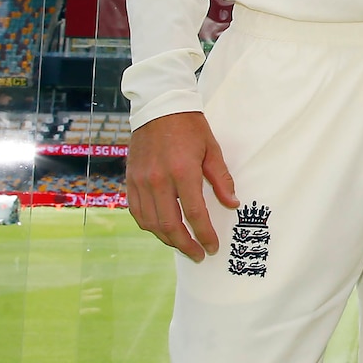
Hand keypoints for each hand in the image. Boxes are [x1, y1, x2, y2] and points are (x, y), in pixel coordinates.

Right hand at [126, 111, 236, 260]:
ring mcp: (141, 182)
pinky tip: (161, 229)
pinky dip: (149, 225)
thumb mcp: (212, 149)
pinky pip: (137, 212)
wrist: (158, 107)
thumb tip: (233, 204)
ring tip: (182, 245)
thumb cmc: (190, 127)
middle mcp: (158, 181)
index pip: (194, 214)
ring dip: (167, 239)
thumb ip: (221, 179)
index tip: (213, 247)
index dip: (204, 234)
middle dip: (185, 245)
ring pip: (150, 223)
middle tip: (198, 254)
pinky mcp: (130, 180)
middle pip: (169, 225)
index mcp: (182, 172)